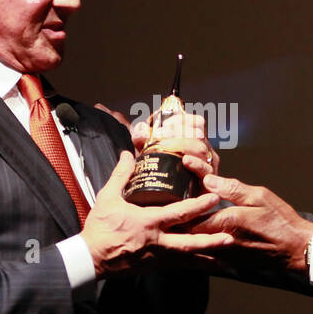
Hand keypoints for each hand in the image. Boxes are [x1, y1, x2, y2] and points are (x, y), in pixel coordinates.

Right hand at [81, 152, 232, 277]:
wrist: (90, 259)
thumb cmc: (99, 228)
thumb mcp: (107, 198)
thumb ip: (121, 175)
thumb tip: (129, 154)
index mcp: (148, 222)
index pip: (178, 213)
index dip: (198, 205)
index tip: (214, 198)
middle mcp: (157, 241)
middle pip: (190, 240)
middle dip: (211, 237)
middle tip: (231, 234)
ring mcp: (157, 256)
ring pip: (188, 256)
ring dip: (208, 255)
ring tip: (227, 256)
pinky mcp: (155, 266)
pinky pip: (179, 265)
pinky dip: (195, 264)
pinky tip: (209, 264)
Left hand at [98, 102, 218, 176]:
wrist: (160, 203)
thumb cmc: (156, 173)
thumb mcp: (143, 150)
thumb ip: (129, 131)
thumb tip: (105, 110)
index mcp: (189, 137)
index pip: (193, 120)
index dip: (180, 117)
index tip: (163, 120)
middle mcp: (199, 149)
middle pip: (196, 132)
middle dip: (178, 131)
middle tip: (159, 136)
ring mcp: (205, 165)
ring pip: (201, 149)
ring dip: (185, 145)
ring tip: (168, 145)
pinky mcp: (207, 183)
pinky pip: (207, 172)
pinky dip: (198, 166)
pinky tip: (187, 162)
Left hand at [179, 157, 312, 274]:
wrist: (296, 251)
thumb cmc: (281, 223)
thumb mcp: (259, 197)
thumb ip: (231, 189)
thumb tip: (208, 179)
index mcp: (225, 222)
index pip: (190, 211)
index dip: (179, 200)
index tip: (174, 190)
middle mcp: (219, 241)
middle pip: (186, 230)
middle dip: (178, 216)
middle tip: (170, 205)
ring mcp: (221, 255)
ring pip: (193, 243)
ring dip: (185, 231)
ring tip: (177, 219)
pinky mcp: (226, 265)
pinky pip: (203, 255)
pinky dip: (196, 244)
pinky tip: (195, 236)